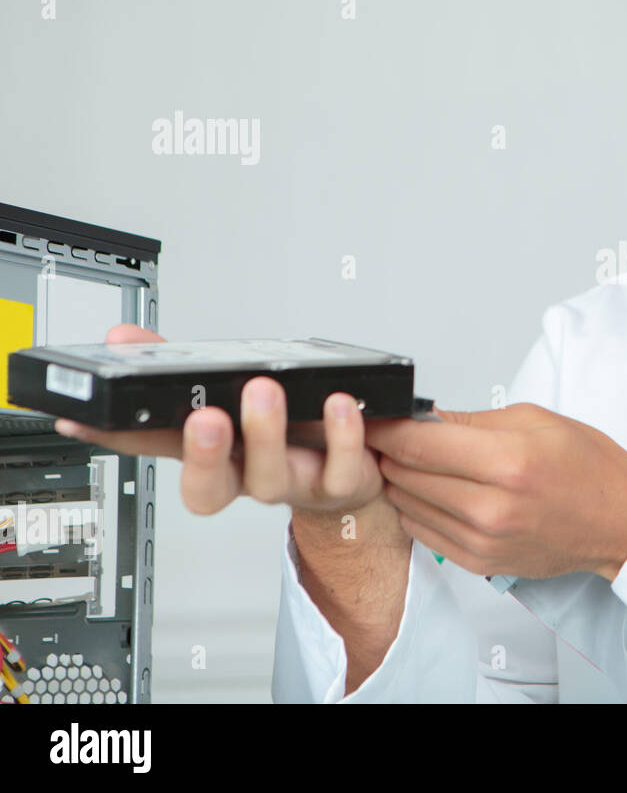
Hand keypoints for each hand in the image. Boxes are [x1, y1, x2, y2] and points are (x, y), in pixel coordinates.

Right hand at [52, 324, 384, 515]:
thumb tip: (125, 338)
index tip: (80, 419)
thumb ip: (178, 363)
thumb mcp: (228, 392)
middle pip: (208, 487)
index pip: (151, 445)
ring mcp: (288, 479)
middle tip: (205, 417)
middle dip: (202, 455)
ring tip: (266, 390)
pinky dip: (340, 435)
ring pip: (269, 477)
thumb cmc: (286, 430)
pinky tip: (338, 403)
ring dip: (266, 434)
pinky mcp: (334, 483)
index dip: (114, 438)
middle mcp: (243, 471)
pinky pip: (338, 470)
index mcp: (210, 446)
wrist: (348, 477)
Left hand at [364, 402, 626, 581]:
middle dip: (391, 451)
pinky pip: (423, 533)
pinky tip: (433, 492)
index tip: (375, 419)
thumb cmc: (590, 468)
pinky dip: (418, 509)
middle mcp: (491, 506)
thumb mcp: (535, 420)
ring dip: (402, 481)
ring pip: (408, 505)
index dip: (386, 428)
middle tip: (392, 436)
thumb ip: (471, 421)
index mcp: (508, 461)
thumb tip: (422, 419)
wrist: (621, 521)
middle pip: (406, 474)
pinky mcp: (480, 563)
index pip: (418, 444)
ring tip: (416, 462)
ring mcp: (483, 540)